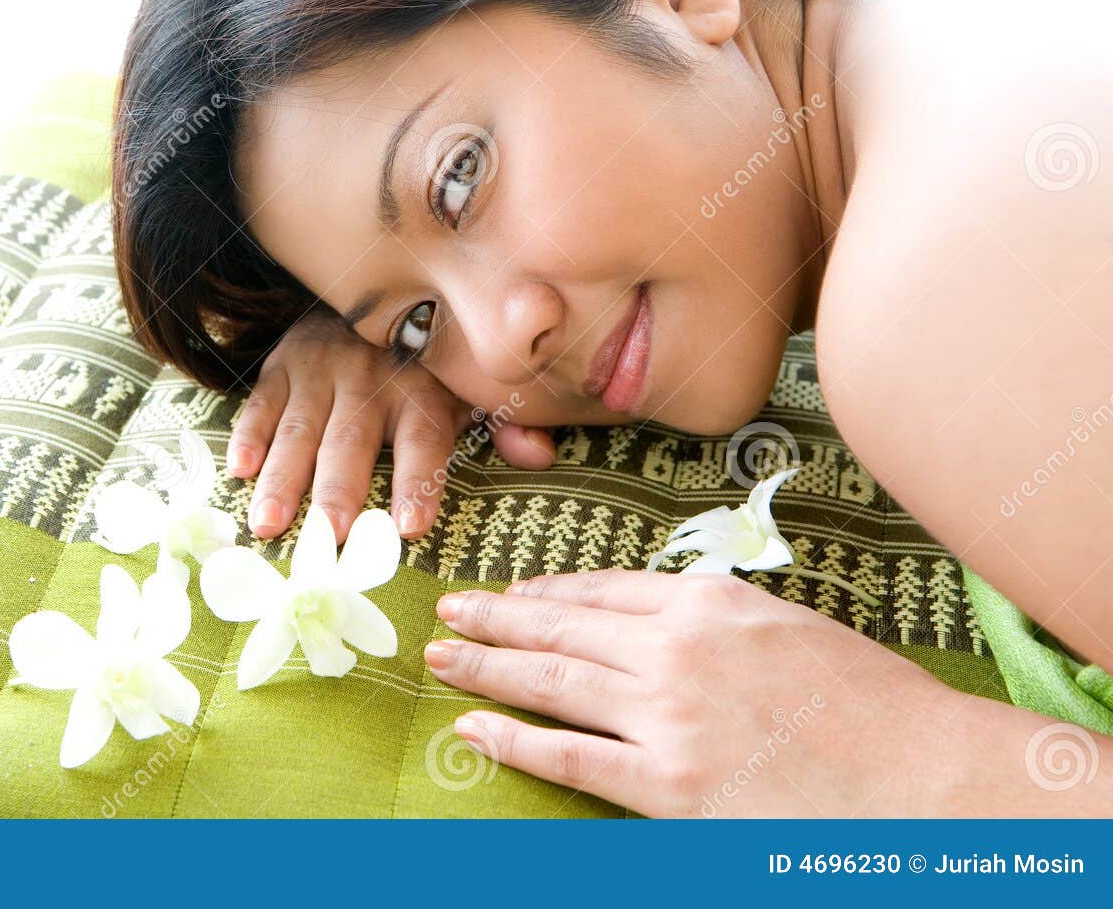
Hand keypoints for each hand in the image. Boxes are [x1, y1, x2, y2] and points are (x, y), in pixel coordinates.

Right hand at [227, 312, 556, 541]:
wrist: (365, 295)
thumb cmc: (422, 363)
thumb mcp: (467, 388)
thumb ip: (504, 425)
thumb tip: (540, 456)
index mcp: (422, 389)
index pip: (423, 438)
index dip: (418, 480)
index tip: (410, 526)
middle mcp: (371, 376)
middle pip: (353, 440)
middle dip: (340, 489)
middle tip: (330, 535)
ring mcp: (321, 369)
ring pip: (301, 428)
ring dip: (284, 477)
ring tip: (271, 523)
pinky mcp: (282, 364)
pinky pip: (262, 402)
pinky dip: (249, 435)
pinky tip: (240, 470)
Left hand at [422, 569, 1096, 815]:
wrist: (930, 779)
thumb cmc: (872, 705)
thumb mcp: (788, 627)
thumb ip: (713, 620)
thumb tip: (658, 623)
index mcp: (709, 600)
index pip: (602, 589)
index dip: (546, 592)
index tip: (511, 594)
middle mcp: (676, 647)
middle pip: (562, 627)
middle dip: (497, 619)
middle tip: (449, 611)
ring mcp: (667, 714)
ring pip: (552, 681)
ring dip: (488, 669)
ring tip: (443, 658)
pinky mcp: (668, 783)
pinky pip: (569, 756)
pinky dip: (514, 741)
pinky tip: (474, 729)